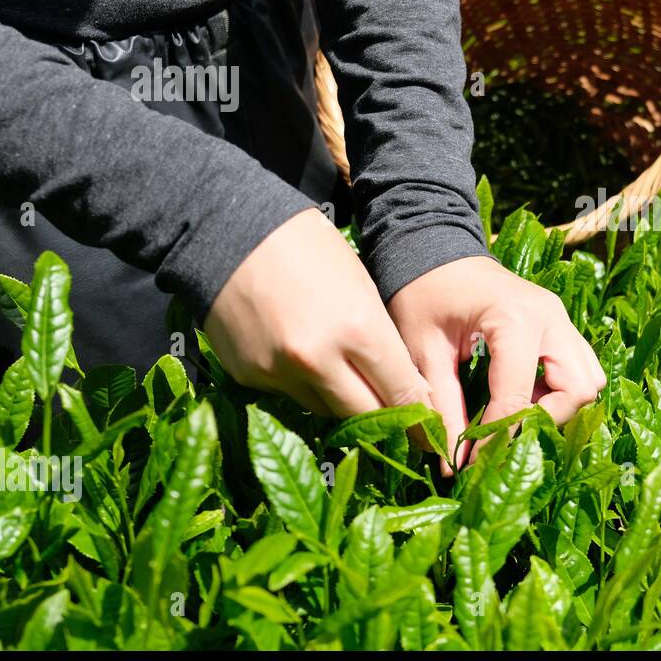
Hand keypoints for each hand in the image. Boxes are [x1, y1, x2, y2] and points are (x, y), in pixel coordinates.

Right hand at [204, 208, 431, 417]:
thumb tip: (405, 387)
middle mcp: (318, 359)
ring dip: (343, 401)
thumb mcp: (362, 287)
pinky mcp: (251, 377)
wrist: (229, 230)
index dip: (420, 415)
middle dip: (385, 419)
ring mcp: (280, 372)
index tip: (430, 430)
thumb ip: (383, 341)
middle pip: (365, 415)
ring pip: (327, 411)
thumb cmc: (309, 248)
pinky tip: (302, 358)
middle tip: (398, 419)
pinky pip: (291, 396)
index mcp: (358, 330)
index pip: (402, 393)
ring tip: (346, 376)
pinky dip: (305, 386)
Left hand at [387, 255, 606, 473]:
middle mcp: (551, 317)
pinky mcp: (560, 325)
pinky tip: (521, 398)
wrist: (433, 247)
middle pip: (577, 391)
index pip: (519, 397)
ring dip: (555, 407)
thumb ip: (442, 407)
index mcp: (516, 319)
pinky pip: (579, 368)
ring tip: (511, 417)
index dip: (496, 438)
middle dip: (540, 422)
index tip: (469, 463)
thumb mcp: (424, 352)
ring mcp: (561, 318)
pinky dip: (558, 392)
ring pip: (588, 380)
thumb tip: (450, 463)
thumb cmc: (422, 293)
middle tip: (498, 437)